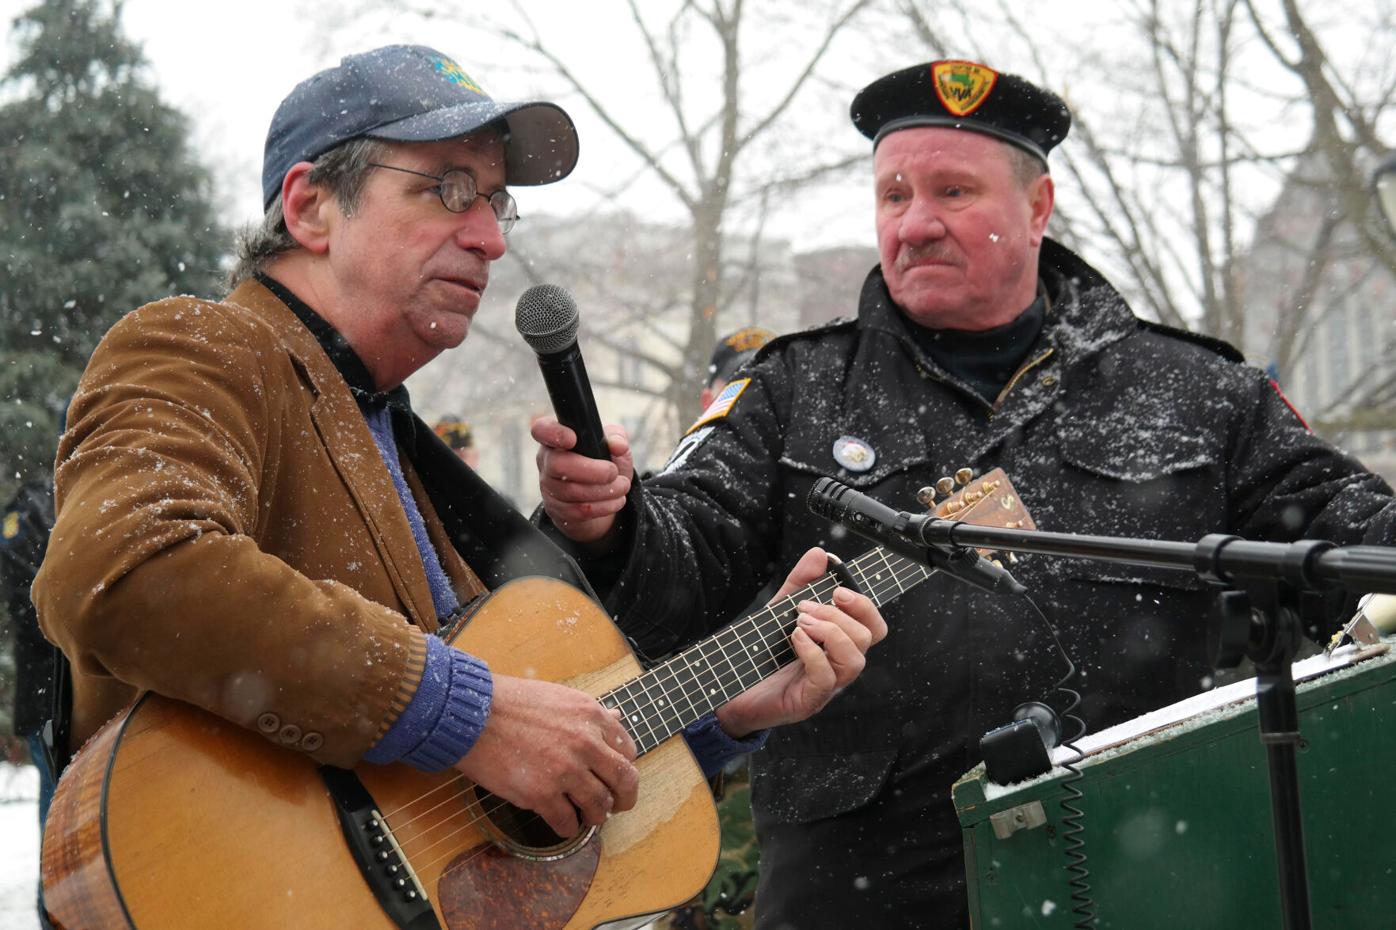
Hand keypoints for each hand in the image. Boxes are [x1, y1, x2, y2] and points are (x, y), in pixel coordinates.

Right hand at [454, 674, 638, 836]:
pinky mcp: (541, 794)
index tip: (617, 776)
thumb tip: (616, 716)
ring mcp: (564, 770)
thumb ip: (590, 713)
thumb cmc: (512, 703)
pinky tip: (564, 825)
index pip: (627, 749)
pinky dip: (569, 827)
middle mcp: (585, 743)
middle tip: (620, 807)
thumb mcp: (561, 698)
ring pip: (599, 805)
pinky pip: (567, 821)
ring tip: (588, 817)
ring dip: (596, 816)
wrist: (473, 715)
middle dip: (626, 798)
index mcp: (591, 716)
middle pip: (623, 780)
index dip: (625, 766)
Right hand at [531, 416, 633, 544]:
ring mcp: (549, 488)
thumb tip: (618, 445)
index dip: (553, 433)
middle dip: (591, 470)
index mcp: (556, 441)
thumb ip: (617, 438)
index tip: (573, 439)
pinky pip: (578, 510)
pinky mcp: (557, 511)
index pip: (541, 430)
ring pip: (571, 491)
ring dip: (604, 490)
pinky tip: (616, 500)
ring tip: (623, 486)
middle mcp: (547, 463)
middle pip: (557, 464)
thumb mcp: (614, 446)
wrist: (602, 498)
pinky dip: (604, 506)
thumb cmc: (604, 464)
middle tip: (613, 472)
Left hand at [715, 547, 886, 736]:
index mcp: (838, 643)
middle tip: (807, 606)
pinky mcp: (808, 700)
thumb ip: (800, 582)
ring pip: (855, 659)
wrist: (730, 689)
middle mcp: (838, 664)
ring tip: (800, 622)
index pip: (872, 624)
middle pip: (868, 637)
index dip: (863, 603)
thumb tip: (820, 554)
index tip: (837, 587)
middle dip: (841, 614)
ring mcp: (827, 685)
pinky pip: (826, 679)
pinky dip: (813, 653)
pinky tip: (795, 639)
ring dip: (830, 632)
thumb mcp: (780, 610)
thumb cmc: (762, 653)